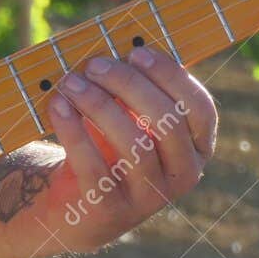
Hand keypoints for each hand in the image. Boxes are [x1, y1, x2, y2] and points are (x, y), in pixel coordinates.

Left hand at [42, 45, 216, 250]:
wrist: (73, 207)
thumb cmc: (108, 150)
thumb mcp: (133, 121)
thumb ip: (140, 92)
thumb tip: (124, 46)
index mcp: (198, 149)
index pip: (200, 109)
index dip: (171, 76)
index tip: (136, 51)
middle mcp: (182, 177)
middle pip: (167, 122)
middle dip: (128, 86)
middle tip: (94, 64)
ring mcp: (148, 199)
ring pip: (133, 145)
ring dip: (99, 105)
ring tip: (70, 82)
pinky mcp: (110, 211)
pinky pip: (93, 166)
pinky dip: (73, 130)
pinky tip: (57, 106)